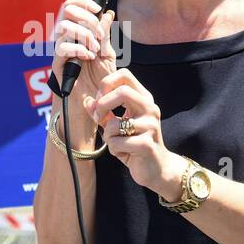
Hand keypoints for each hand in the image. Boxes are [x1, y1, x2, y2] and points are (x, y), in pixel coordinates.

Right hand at [50, 0, 117, 139]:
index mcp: (77, 33)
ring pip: (64, 27)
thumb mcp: (107, 54)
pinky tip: (89, 57)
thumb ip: (105, 34)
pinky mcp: (57, 65)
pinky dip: (78, 49)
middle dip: (86, 18)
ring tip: (95, 49)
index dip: (83, 2)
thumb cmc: (99, 82)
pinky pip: (62, 48)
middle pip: (65, 10)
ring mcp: (60, 51)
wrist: (93, 106)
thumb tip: (107, 13)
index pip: (71, 6)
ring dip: (84, 35)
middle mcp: (66, 39)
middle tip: (99, 35)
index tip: (97, 9)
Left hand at [86, 68, 184, 198]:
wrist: (156, 168)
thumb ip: (102, 112)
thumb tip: (87, 101)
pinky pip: (116, 143)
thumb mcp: (116, 125)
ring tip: (117, 143)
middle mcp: (150, 108)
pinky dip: (114, 149)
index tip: (100, 100)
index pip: (124, 75)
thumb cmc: (135, 144)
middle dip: (103, 105)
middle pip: (122, 92)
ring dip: (108, 136)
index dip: (106, 84)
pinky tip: (124, 153)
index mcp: (143, 99)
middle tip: (99, 119)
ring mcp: (151, 126)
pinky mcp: (147, 144)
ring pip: (114, 124)